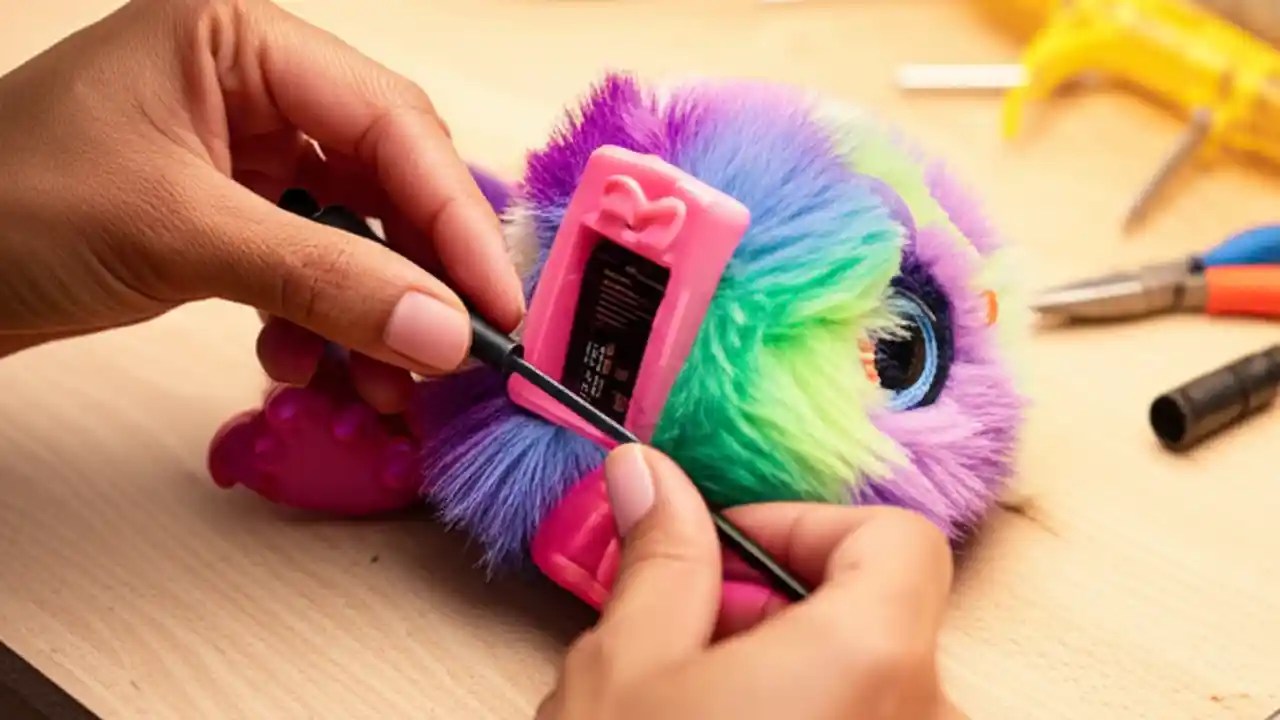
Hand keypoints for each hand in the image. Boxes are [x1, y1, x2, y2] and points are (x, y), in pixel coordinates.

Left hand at [0, 0, 523, 411]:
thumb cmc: (8, 210)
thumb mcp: (179, 235)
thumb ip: (324, 281)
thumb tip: (444, 333)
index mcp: (245, 40)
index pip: (390, 125)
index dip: (453, 220)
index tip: (497, 305)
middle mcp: (256, 85)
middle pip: (387, 177)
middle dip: (419, 273)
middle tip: (458, 352)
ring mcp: (243, 149)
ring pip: (356, 231)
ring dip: (373, 312)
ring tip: (382, 386)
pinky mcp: (231, 210)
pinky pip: (312, 263)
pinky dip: (321, 319)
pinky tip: (301, 361)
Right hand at [537, 445, 963, 719]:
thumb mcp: (628, 670)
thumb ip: (659, 560)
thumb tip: (648, 476)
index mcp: (873, 658)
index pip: (896, 536)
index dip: (806, 523)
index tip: (728, 546)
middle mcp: (923, 714)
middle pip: (880, 607)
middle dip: (779, 600)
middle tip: (688, 624)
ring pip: (867, 673)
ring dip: (785, 659)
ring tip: (692, 690)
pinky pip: (865, 719)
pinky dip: (805, 706)